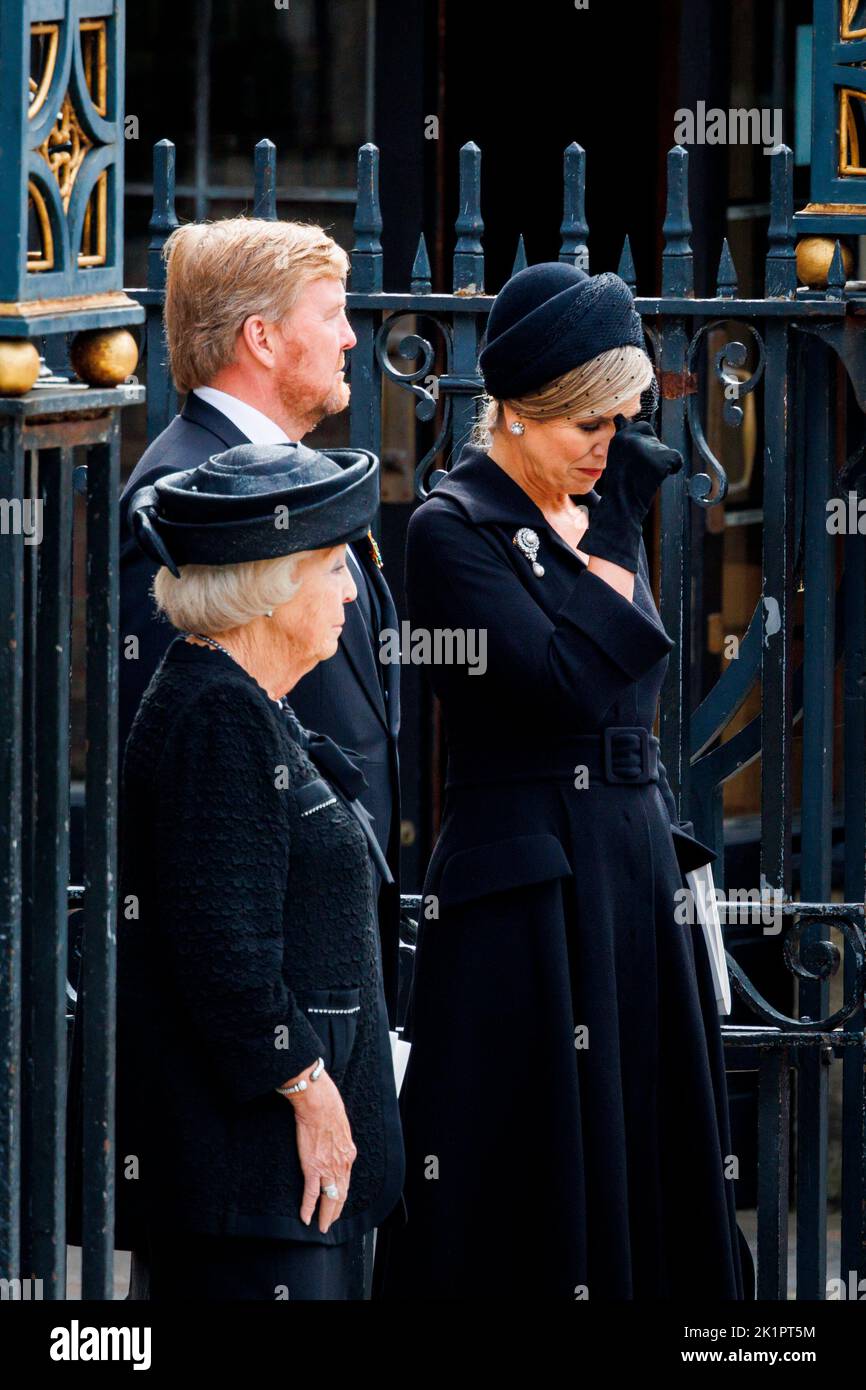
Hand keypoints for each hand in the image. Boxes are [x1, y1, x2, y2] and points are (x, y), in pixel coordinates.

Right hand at [289, 1068, 356, 1231]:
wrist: (319, 1103)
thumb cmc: (328, 1108)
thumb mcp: (341, 1126)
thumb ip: (339, 1139)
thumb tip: (335, 1140)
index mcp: (348, 1154)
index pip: (346, 1180)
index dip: (342, 1194)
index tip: (338, 1203)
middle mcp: (341, 1164)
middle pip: (341, 1194)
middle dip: (336, 1210)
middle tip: (330, 1223)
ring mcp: (327, 1168)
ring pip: (329, 1198)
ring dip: (326, 1215)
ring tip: (322, 1226)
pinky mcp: (313, 1167)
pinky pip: (311, 1193)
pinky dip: (309, 1208)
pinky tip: (306, 1218)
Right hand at [581, 416, 683, 572]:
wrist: (621, 507)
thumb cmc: (619, 486)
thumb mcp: (616, 456)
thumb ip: (623, 437)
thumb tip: (620, 417)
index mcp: (620, 438)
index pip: (642, 427)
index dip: (645, 442)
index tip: (640, 459)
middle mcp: (632, 439)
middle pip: (655, 438)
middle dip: (653, 452)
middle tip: (642, 471)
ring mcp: (647, 450)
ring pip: (665, 450)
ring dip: (660, 463)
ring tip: (645, 477)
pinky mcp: (660, 461)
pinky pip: (676, 459)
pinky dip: (673, 468)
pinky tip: (660, 478)